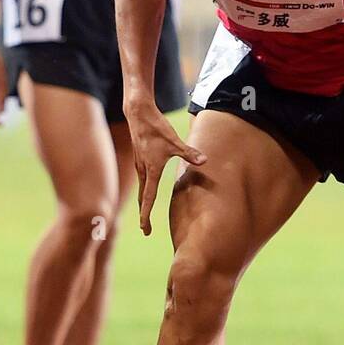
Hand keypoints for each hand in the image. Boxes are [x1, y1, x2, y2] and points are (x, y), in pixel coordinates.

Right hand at [126, 100, 206, 234]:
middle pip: (143, 198)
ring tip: (146, 214)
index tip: (145, 229)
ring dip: (143, 203)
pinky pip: (141, 180)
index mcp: (151, 170)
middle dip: (144, 214)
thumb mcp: (174, 141)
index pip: (148, 199)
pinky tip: (148, 190)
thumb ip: (189, 153)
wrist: (138, 114)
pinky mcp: (139, 159)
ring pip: (141, 189)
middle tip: (145, 230)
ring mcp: (139, 165)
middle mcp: (143, 171)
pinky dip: (143, 191)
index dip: (147, 215)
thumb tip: (204, 161)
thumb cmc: (156, 128)